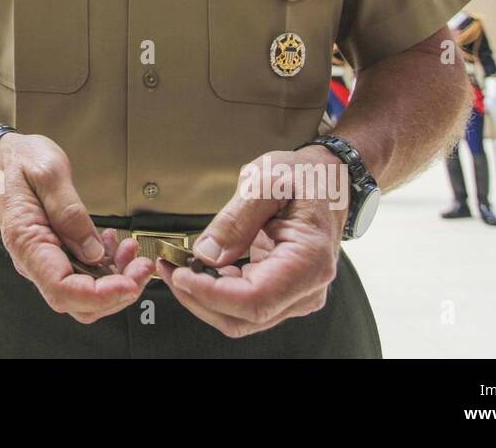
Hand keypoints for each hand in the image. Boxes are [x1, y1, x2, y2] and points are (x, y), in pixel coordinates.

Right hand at [0, 133, 152, 323]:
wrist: (4, 157)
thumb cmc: (21, 161)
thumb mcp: (48, 174)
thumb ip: (70, 213)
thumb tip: (93, 253)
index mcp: (26, 242)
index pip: (62, 289)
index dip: (99, 295)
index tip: (129, 283)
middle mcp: (34, 260)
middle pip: (78, 302)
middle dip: (117, 292)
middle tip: (143, 266)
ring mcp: (46, 260)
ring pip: (86, 293)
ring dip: (118, 279)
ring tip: (132, 250)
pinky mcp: (57, 254)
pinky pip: (86, 275)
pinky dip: (110, 267)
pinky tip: (116, 245)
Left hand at [157, 147, 346, 337]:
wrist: (327, 178)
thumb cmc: (305, 177)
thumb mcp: (266, 182)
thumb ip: (234, 220)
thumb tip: (206, 254)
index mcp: (309, 261)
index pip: (254, 300)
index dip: (211, 294)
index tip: (181, 274)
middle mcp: (306, 288)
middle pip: (243, 317)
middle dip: (198, 297)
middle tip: (168, 268)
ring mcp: (295, 295)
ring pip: (239, 317)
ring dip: (202, 296)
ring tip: (177, 266)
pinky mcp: (282, 292)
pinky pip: (242, 304)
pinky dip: (214, 291)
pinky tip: (197, 268)